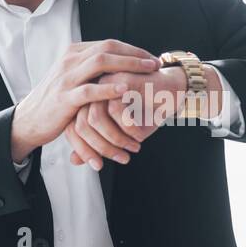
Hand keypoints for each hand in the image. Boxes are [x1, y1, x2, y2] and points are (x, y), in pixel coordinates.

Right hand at [10, 40, 160, 163]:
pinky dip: (109, 88)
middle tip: (156, 63)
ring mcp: (66, 78)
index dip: (133, 50)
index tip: (152, 58)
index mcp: (74, 53)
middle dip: (135, 55)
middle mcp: (70, 60)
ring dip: (129, 65)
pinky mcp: (65, 98)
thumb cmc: (57, 100)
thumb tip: (118, 63)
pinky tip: (126, 88)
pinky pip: (89, 90)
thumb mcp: (73, 78)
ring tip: (148, 71)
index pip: (109, 43)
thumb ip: (91, 69)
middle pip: (108, 48)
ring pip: (100, 63)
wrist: (30, 120)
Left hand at [64, 65, 189, 168]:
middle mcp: (91, 91)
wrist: (172, 92)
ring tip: (134, 148)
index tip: (98, 167)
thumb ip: (97, 144)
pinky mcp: (120, 79)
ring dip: (115, 140)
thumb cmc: (146, 112)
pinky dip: (128, 128)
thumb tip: (74, 160)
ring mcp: (104, 83)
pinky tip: (140, 135)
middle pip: (81, 125)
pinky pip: (115, 110)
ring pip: (95, 119)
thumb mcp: (121, 133)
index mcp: (86, 102)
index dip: (83, 150)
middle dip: (101, 148)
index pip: (73, 129)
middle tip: (122, 159)